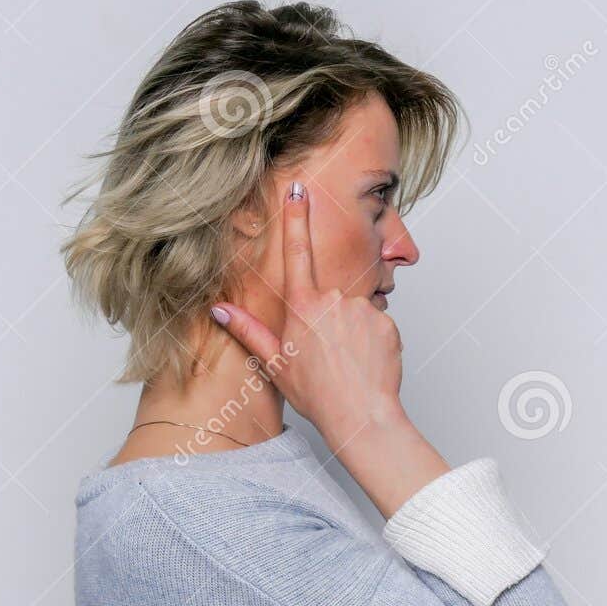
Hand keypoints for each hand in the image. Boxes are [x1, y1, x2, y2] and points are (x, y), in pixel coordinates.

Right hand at [211, 181, 405, 447]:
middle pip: (329, 297)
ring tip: (347, 363)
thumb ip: (249, 330)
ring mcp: (362, 309)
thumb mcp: (276, 364)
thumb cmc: (317, 395)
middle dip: (328, 321)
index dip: (296, 218)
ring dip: (350, 331)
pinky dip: (371, 340)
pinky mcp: (387, 322)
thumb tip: (219, 310)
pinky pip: (376, 325)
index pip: (297, 252)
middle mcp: (334, 300)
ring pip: (354, 312)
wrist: (361, 416)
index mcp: (303, 307)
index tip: (299, 189)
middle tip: (328, 357)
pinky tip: (365, 363)